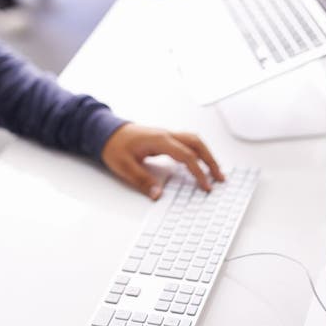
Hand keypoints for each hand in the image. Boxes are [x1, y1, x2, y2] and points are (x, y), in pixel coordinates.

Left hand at [101, 123, 223, 198]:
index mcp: (159, 140)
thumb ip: (142, 181)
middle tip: (220, 177)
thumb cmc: (114, 145)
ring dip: (207, 154)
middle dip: (211, 160)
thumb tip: (158, 194)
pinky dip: (197, 152)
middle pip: (196, 143)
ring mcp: (166, 135)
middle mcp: (166, 135)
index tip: (206, 185)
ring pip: (194, 140)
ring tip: (215, 172)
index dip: (199, 171)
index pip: (186, 156)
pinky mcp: (164, 138)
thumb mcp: (124, 166)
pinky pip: (187, 143)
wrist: (105, 131)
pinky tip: (199, 165)